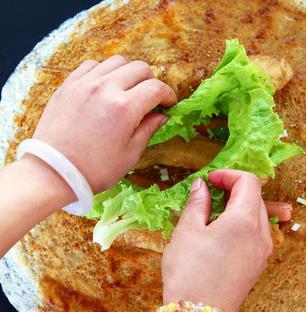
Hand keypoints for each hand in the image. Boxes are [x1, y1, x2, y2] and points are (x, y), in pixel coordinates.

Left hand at [33, 55, 176, 192]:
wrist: (54, 172)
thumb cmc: (95, 170)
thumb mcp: (129, 155)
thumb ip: (148, 130)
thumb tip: (161, 116)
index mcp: (125, 108)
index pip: (156, 88)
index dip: (168, 95)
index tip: (169, 103)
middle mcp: (106, 89)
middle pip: (139, 68)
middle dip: (151, 82)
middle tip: (150, 98)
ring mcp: (84, 84)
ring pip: (116, 62)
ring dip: (128, 74)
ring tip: (127, 91)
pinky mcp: (68, 86)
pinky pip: (92, 65)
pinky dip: (104, 72)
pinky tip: (105, 88)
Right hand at [162, 169, 272, 311]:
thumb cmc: (189, 274)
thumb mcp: (187, 232)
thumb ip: (197, 203)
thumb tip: (201, 185)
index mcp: (244, 221)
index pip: (249, 182)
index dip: (229, 175)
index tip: (211, 179)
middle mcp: (261, 234)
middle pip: (256, 196)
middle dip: (234, 188)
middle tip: (210, 192)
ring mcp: (263, 250)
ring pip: (258, 213)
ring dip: (239, 205)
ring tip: (214, 212)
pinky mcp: (259, 262)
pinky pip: (257, 232)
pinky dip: (243, 222)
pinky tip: (222, 230)